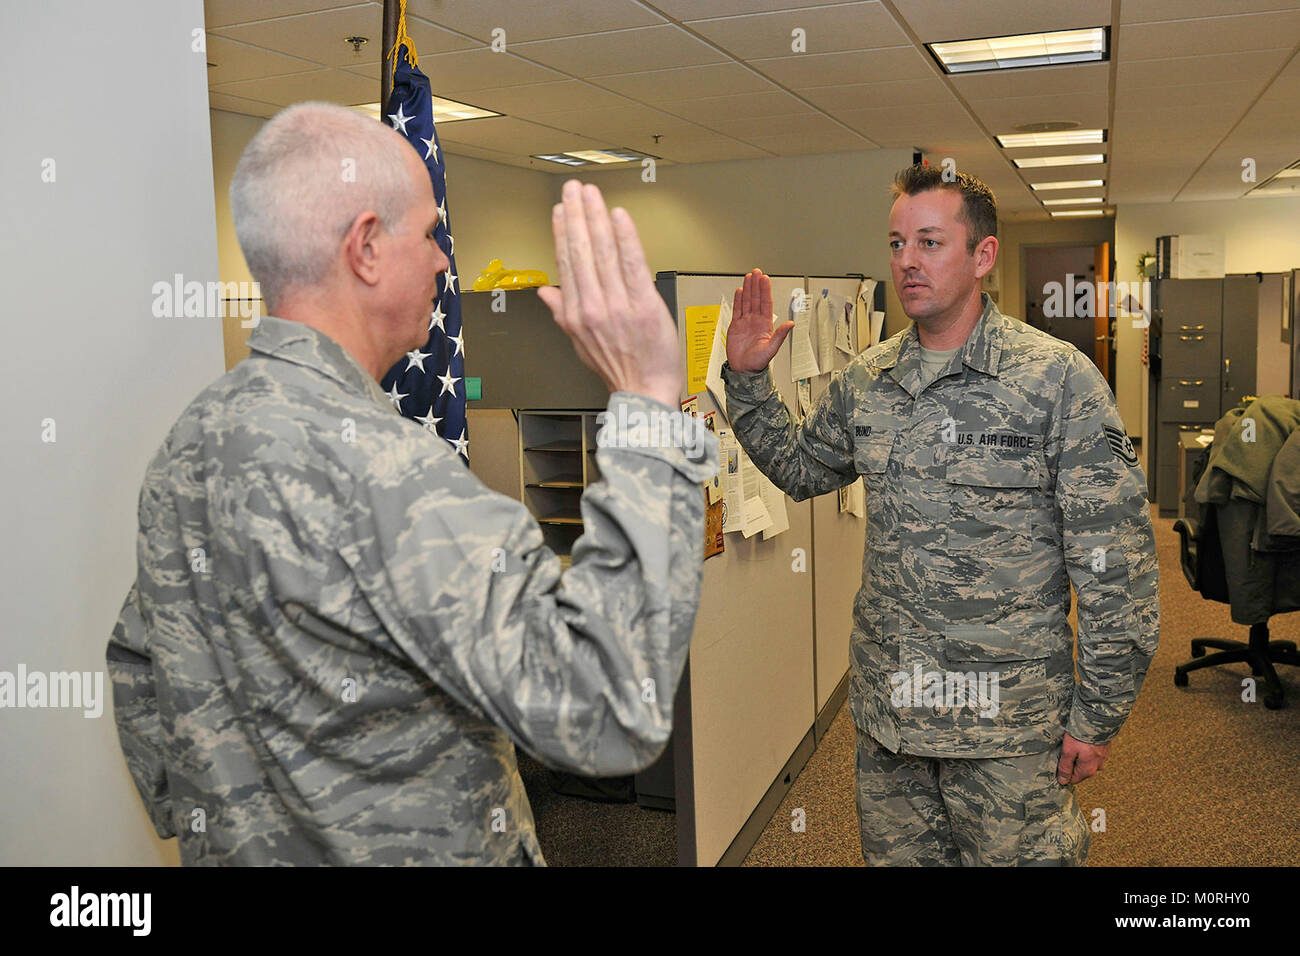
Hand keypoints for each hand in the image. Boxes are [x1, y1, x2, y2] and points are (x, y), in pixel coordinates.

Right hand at [537, 180, 681, 408]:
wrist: (644, 391)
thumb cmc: (616, 368)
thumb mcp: (579, 344)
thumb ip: (561, 313)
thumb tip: (545, 292)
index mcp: (574, 314)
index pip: (566, 264)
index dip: (562, 233)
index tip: (560, 210)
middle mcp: (591, 307)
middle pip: (581, 252)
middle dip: (576, 215)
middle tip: (573, 188)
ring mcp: (617, 305)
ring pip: (603, 253)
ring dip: (596, 218)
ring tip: (590, 194)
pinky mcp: (643, 305)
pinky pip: (632, 264)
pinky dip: (624, 238)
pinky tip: (618, 216)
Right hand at [725, 268, 794, 373]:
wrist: (743, 370)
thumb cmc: (758, 362)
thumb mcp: (771, 349)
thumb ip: (780, 335)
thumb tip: (791, 324)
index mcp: (765, 324)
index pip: (766, 303)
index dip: (765, 290)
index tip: (765, 279)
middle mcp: (756, 321)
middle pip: (756, 299)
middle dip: (756, 285)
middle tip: (757, 272)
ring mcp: (746, 322)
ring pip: (747, 301)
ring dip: (748, 289)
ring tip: (749, 277)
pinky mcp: (736, 326)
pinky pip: (737, 310)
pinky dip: (738, 300)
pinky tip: (740, 291)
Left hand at [1057, 733, 1111, 784]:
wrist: (1099, 720)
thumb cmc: (1082, 736)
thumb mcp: (1068, 751)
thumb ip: (1065, 767)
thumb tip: (1063, 781)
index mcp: (1088, 770)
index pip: (1074, 780)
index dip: (1064, 773)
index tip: (1059, 762)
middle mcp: (1097, 767)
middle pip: (1081, 771)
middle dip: (1072, 763)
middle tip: (1066, 750)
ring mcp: (1103, 758)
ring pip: (1087, 762)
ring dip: (1080, 756)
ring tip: (1074, 744)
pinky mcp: (1105, 749)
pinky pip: (1093, 754)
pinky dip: (1087, 750)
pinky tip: (1083, 741)